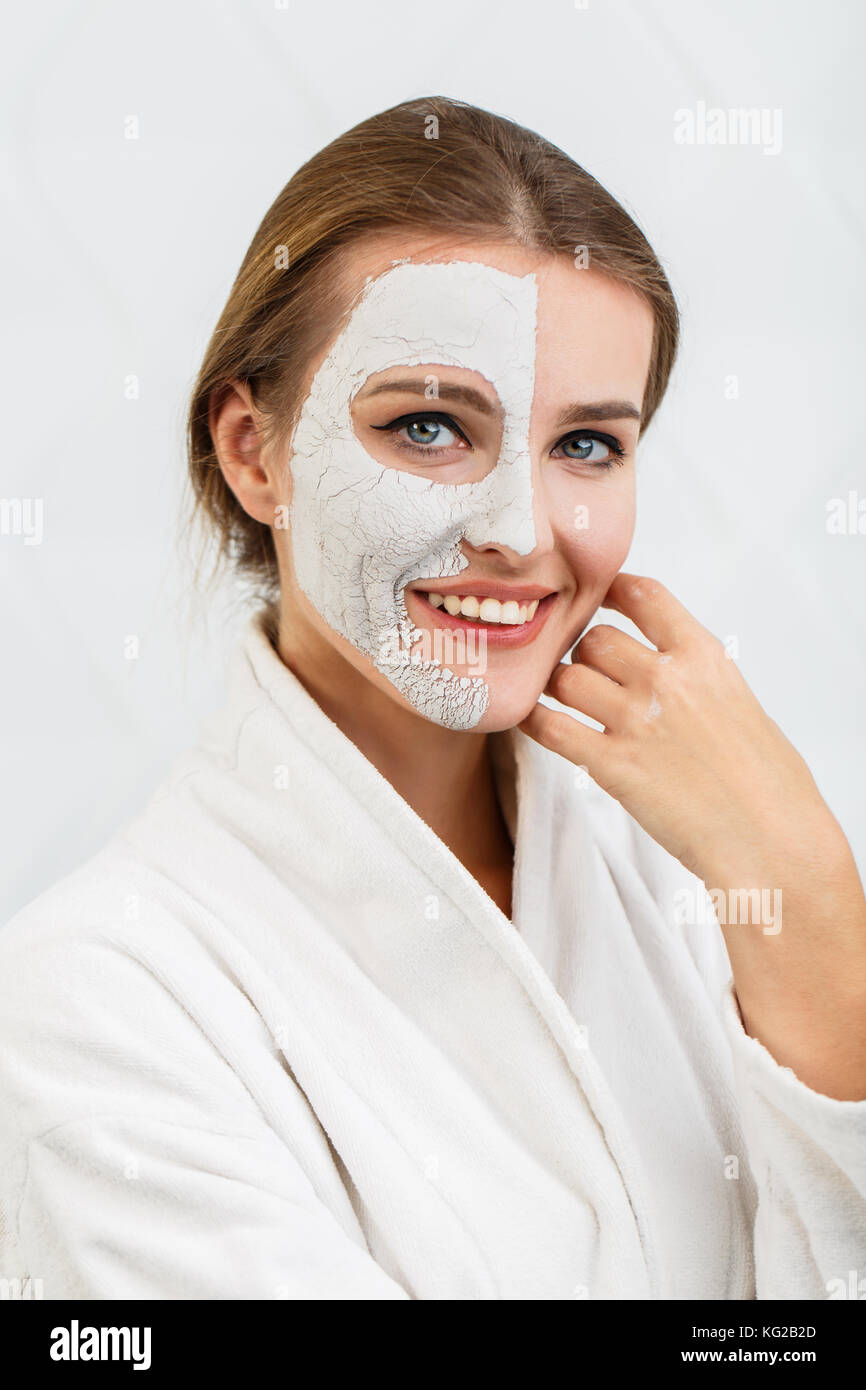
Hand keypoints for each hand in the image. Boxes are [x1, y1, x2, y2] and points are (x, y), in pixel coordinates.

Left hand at [518, 571, 833, 888]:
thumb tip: (672, 673)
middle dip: (582, 654)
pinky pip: (550, 727)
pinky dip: (532, 720)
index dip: (610, 591)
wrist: (774, 842)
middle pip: (594, 640)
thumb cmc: (772, 785)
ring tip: (562, 701)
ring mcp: (636, 721)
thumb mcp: (743, 706)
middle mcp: (667, 680)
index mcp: (705, 658)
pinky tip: (529, 720)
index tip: (595, 598)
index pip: (644, 595)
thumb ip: (700, 680)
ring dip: (557, 687)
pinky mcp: (612, 766)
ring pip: (566, 678)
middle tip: (583, 674)